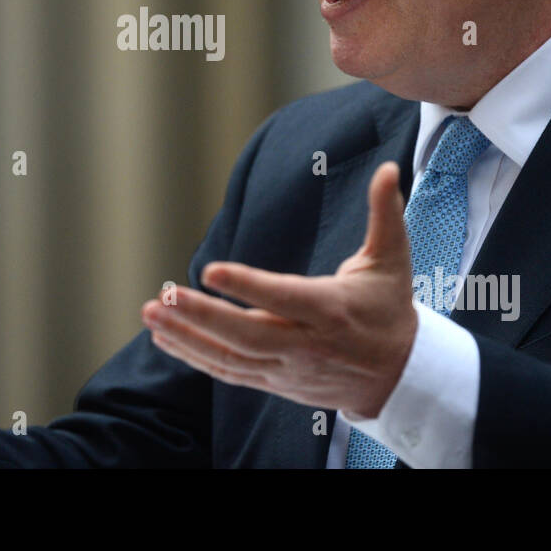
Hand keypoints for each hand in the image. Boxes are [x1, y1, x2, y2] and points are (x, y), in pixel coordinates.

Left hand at [141, 160, 417, 417]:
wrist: (398, 377)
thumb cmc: (389, 310)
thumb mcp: (392, 260)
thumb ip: (384, 213)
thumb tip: (389, 168)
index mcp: (330, 309)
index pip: (283, 298)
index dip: (247, 286)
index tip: (210, 270)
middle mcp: (305, 344)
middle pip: (247, 335)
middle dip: (202, 317)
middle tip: (165, 296)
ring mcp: (287, 368)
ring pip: (230, 357)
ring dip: (187, 337)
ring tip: (151, 313)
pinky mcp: (274, 382)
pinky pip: (228, 371)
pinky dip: (195, 357)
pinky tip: (165, 339)